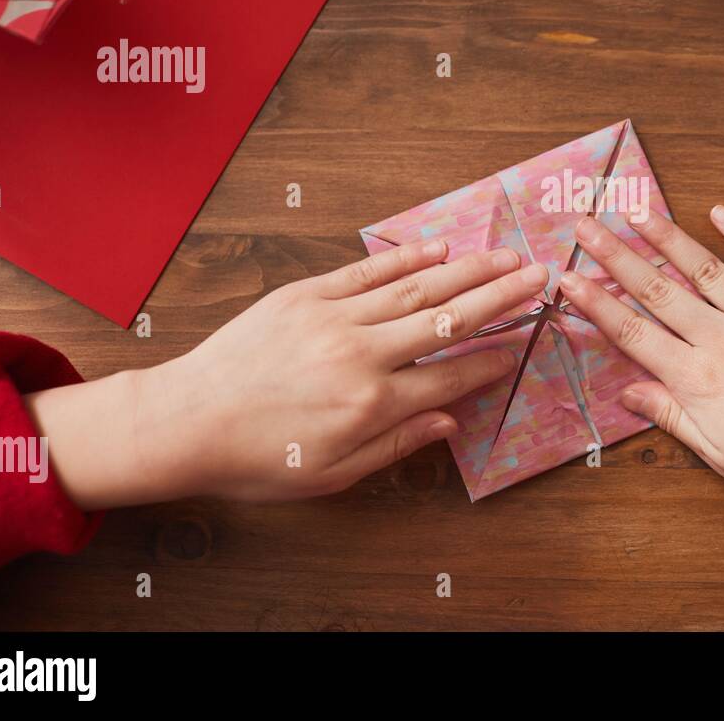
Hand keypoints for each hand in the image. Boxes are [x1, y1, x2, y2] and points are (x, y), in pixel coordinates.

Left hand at [27, 241, 548, 507]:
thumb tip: (450, 419)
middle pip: (448, 319)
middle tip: (537, 276)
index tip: (522, 341)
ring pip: (416, 288)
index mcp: (372, 405)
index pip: (452, 374)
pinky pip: (368, 271)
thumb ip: (397, 444)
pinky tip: (439, 248)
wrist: (185, 420)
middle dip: (499, 297)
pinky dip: (407, 258)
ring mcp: (333, 318)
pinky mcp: (305, 295)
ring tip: (506, 255)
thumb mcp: (333, 474)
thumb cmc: (259, 458)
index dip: (493, 357)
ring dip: (467, 269)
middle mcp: (361, 355)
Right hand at [559, 206, 723, 561]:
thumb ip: (673, 416)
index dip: (594, 303)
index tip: (566, 276)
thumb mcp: (721, 455)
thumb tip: (628, 393)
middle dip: (615, 255)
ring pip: (703, 267)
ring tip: (637, 209)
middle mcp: (722, 339)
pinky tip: (719, 212)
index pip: (631, 332)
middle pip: (656, 290)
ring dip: (667, 236)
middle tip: (585, 223)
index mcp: (696, 379)